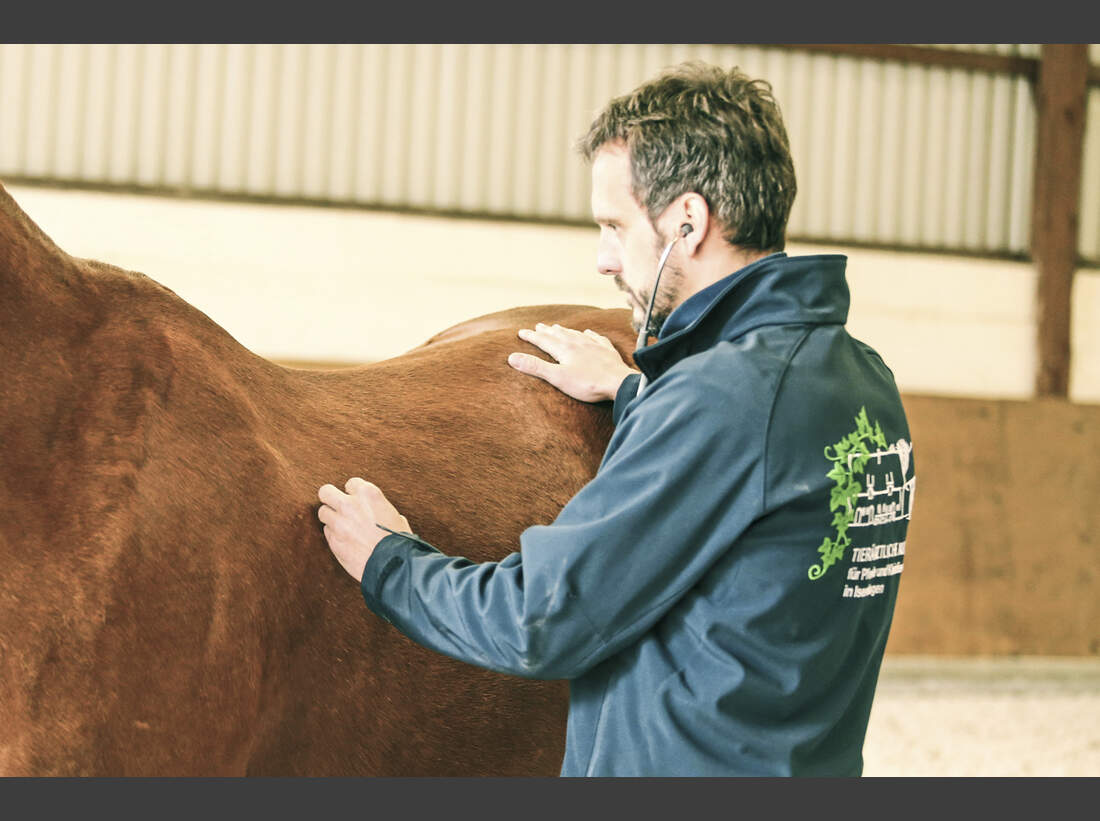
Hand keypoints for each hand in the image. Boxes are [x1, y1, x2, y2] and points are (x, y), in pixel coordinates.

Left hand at [318, 478, 410, 581]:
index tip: (358, 500)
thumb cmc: (399, 541)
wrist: (393, 565)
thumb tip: (377, 512)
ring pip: (323, 512)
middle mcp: (350, 505)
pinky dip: (334, 534)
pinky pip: (327, 532)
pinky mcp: (333, 541)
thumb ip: (379, 508)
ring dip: (331, 517)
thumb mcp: (395, 516)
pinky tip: (346, 539)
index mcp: (368, 494)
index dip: (355, 492)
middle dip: (330, 497)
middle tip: (337, 505)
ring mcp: (339, 523)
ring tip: (342, 525)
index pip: (351, 483)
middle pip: (325, 492)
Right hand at [507, 323, 636, 402]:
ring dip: (564, 330)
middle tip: (538, 326)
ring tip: (557, 327)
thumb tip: (512, 357)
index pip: (543, 340)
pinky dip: (588, 334)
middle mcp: (578, 343)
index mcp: (564, 349)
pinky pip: (595, 338)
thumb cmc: (588, 383)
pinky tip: (588, 332)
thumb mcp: (557, 377)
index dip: (531, 336)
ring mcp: (593, 345)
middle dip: (546, 331)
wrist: (618, 383)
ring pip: (575, 334)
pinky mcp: (606, 351)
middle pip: (558, 334)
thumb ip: (536, 367)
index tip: (521, 332)